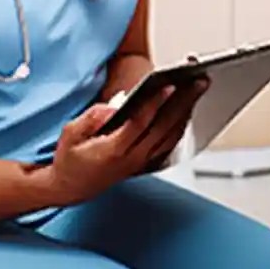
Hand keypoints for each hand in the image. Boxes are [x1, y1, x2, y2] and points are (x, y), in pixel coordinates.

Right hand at [47, 79, 208, 204]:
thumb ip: (91, 118)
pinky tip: (189, 112)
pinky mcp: (145, 165)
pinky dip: (182, 127)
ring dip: (187, 112)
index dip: (156, 103)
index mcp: (114, 150)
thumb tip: (113, 107)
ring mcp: (142, 163)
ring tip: (198, 90)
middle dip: (184, 102)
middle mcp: (132, 159)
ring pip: (172, 137)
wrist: (70, 188)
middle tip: (199, 81)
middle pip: (165, 127)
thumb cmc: (70, 158)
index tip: (169, 85)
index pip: (141, 123)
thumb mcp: (70, 134)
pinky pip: (170, 146)